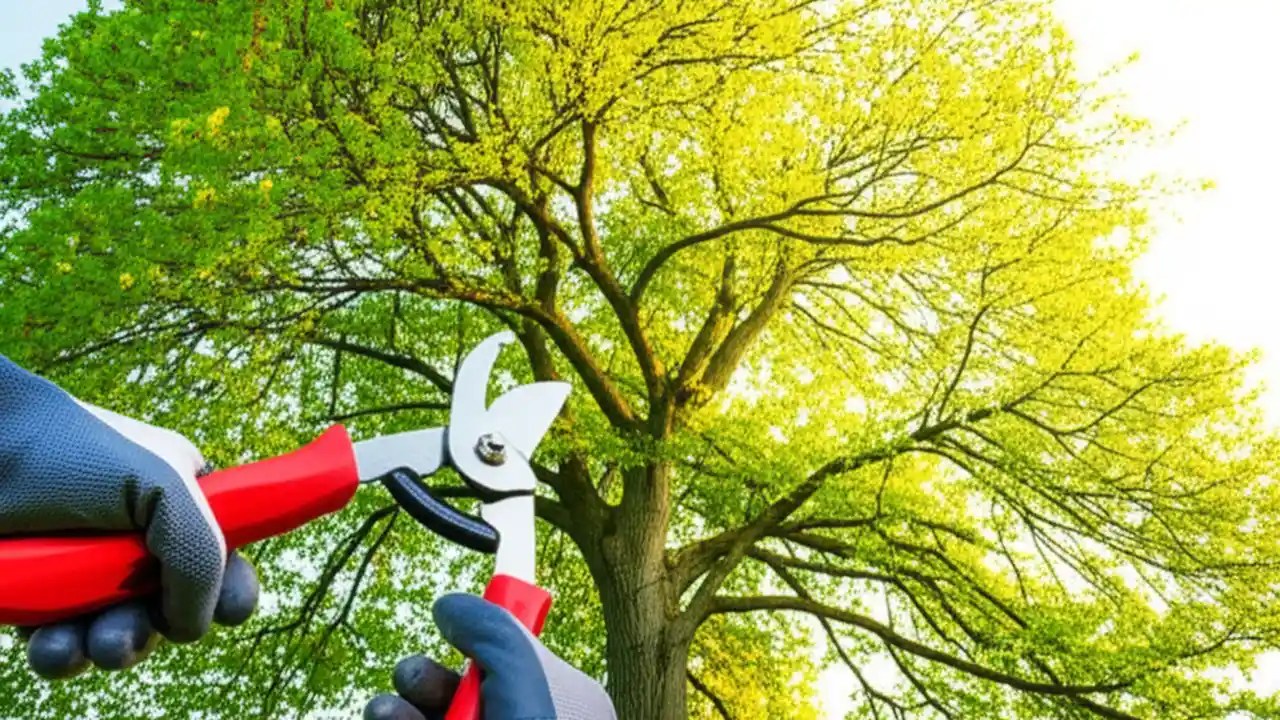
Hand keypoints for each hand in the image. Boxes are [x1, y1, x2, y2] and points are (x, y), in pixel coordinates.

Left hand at [0, 356, 259, 676]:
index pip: (225, 560)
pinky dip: (63, 655)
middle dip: (161, 627)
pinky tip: (51, 644)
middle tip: (142, 622)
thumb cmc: (73, 450)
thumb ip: (202, 552)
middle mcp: (139, 544)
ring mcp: (89, 574)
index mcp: (181, 506)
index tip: (228, 609)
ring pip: (121, 636)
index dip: (230, 590)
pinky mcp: (41, 600)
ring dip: (115, 646)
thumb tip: (196, 624)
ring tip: (95, 640)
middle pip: (174, 611)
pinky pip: (65, 647)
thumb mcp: (164, 486)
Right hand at [364, 594, 615, 719]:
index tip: (448, 611)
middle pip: (466, 684)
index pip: (518, 651)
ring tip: (387, 712)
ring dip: (401, 707)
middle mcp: (527, 719)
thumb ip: (494, 635)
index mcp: (566, 702)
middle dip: (426, 677)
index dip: (485, 630)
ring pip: (434, 713)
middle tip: (415, 680)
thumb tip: (452, 604)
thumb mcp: (526, 688)